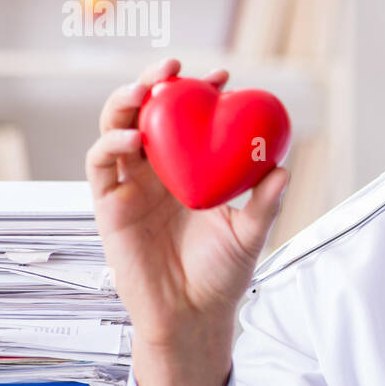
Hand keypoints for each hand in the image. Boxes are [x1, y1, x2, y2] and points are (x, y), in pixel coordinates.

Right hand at [85, 58, 289, 385]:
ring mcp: (130, 186)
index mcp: (189, 171)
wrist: (192, 316)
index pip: (189, 121)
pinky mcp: (108, 205)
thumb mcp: (250, 233)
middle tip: (173, 68)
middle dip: (155, 84)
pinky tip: (133, 138)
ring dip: (125, 103)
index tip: (222, 75)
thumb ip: (265, 202)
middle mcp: (157, 172)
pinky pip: (100, 165)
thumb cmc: (221, 276)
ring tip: (146, 90)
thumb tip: (283, 167)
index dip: (201, 94)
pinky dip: (111, 144)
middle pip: (147, 114)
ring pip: (116, 129)